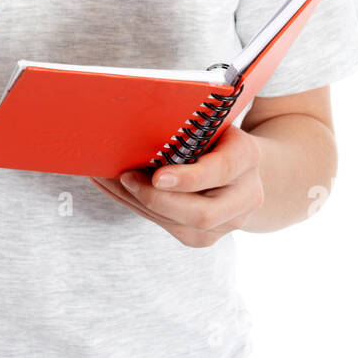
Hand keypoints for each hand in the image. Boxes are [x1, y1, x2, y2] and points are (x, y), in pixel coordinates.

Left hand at [89, 125, 263, 248]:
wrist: (241, 169)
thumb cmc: (216, 136)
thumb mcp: (210, 123)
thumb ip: (189, 126)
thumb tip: (139, 120)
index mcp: (247, 157)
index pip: (221, 171)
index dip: (189, 178)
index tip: (157, 176)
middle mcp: (246, 196)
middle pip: (202, 213)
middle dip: (157, 199)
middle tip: (125, 177)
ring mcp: (229, 222)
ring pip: (181, 226)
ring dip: (139, 204)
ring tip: (109, 181)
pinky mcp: (207, 237)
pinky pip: (169, 229)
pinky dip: (140, 209)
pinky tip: (119, 191)